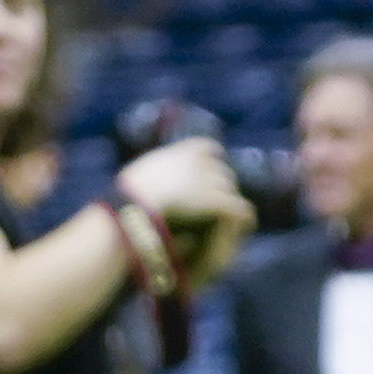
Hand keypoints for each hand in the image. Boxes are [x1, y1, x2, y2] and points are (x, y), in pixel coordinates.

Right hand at [118, 135, 247, 263]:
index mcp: (180, 152)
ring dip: (229, 204)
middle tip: (219, 203)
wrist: (136, 213)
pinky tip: (245, 225)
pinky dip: (244, 217)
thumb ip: (150, 174)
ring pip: (230, 191)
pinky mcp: (221, 202)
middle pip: (222, 171)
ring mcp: (212, 181)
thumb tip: (144, 179)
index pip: (206, 149)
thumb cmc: (127, 201)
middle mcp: (201, 162)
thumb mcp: (137, 177)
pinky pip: (240, 209)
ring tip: (231, 219)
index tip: (209, 173)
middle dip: (222, 186)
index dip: (211, 162)